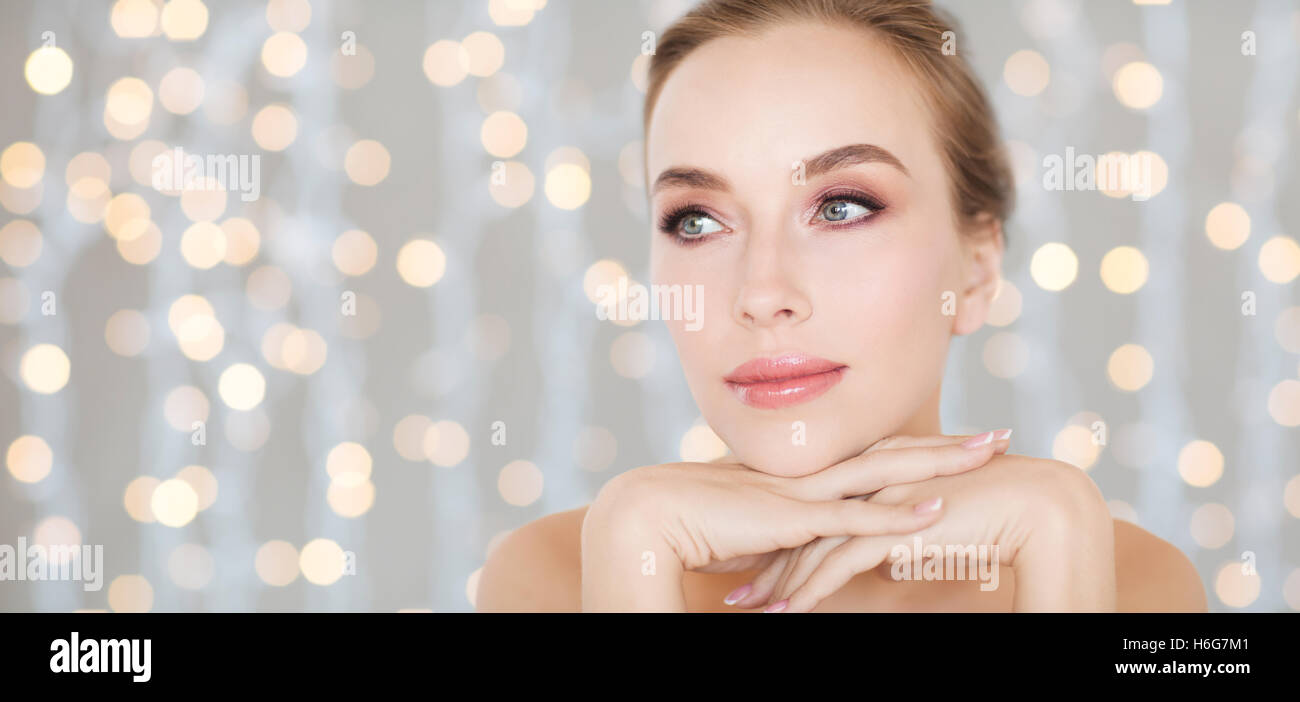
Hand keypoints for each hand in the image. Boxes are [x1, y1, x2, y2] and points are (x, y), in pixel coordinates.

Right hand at [579, 432, 1006, 609]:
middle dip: (949, 446)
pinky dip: (896, 516)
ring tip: (988, 454)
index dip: (921, 448)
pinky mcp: (791, 518)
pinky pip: (854, 517)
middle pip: (895, 452)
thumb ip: (787, 536)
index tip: (961, 443)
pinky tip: (935, 512)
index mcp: (809, 475)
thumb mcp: (758, 530)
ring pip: (887, 471)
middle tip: (999, 435)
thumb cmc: (697, 526)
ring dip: (940, 464)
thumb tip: (804, 549)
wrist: (652, 516)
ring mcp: (805, 492)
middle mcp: (814, 474)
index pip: (878, 455)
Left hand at [738, 449, 1115, 611]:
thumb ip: (900, 543)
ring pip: (813, 547)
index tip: (757, 569)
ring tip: (751, 608)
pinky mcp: (893, 525)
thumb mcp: (933, 532)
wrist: (1036, 505)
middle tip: (735, 591)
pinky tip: (789, 613)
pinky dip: (810, 591)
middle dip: (766, 562)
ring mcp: (879, 501)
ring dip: (780, 582)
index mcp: (877, 480)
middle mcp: (870, 485)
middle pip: (803, 527)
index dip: (785, 544)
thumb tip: (882, 566)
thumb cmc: (991, 518)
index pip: (817, 514)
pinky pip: (840, 564)